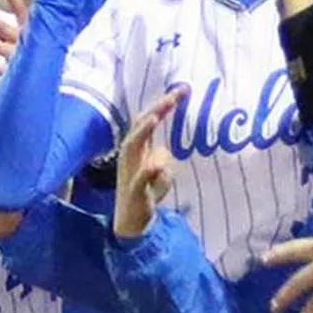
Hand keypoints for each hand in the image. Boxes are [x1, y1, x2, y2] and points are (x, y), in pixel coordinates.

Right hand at [114, 90, 183, 237]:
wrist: (132, 222)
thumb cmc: (146, 193)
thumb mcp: (159, 171)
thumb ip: (161, 157)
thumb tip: (163, 151)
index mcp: (136, 149)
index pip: (148, 119)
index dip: (163, 104)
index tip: (183, 89)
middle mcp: (129, 157)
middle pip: (140, 126)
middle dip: (156, 110)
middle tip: (174, 95)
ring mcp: (130, 173)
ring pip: (132, 146)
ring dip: (142, 131)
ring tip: (154, 117)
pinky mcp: (135, 192)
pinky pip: (139, 180)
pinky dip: (147, 171)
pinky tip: (156, 164)